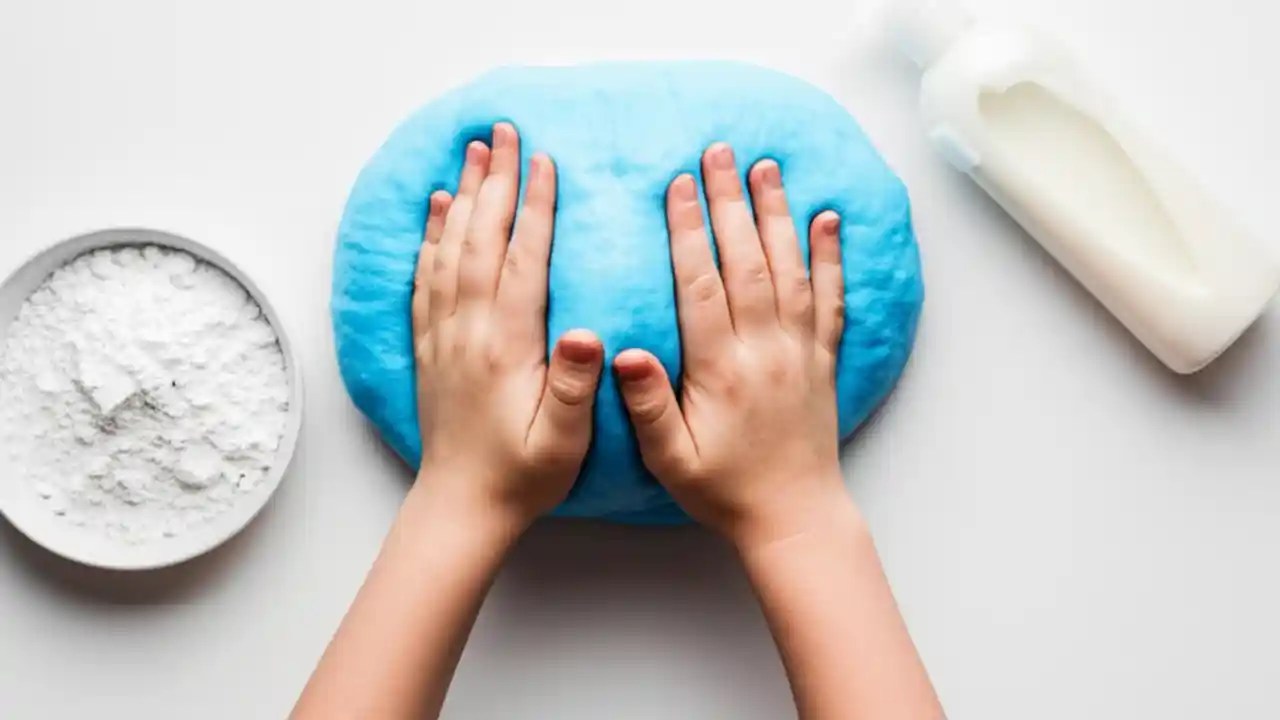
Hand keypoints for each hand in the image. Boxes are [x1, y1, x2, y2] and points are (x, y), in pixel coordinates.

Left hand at [412, 122, 603, 530]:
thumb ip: (575, 385)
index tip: (544, 163)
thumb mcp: (563, 440)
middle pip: (480, 240)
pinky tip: (437, 209)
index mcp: (507, 348)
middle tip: (504, 132)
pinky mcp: (430, 346)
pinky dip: (431, 236)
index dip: (535, 208)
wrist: (463, 505)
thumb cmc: (523, 475)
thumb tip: (589, 332)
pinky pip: (425, 277)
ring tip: (473, 152)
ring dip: (462, 195)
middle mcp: (469, 331)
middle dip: (495, 181)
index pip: (522, 262)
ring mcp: (443, 335)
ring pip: (449, 250)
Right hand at [614, 142, 848, 549]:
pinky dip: (831, 256)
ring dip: (777, 214)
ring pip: (790, 269)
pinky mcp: (822, 360)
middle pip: (746, 261)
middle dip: (730, 202)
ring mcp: (799, 351)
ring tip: (766, 167)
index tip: (678, 185)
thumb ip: (648, 405)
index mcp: (721, 369)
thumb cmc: (725, 490)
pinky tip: (828, 220)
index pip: (701, 284)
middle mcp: (765, 350)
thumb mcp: (671, 459)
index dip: (687, 231)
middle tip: (719, 152)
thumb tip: (625, 352)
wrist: (794, 517)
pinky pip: (832, 299)